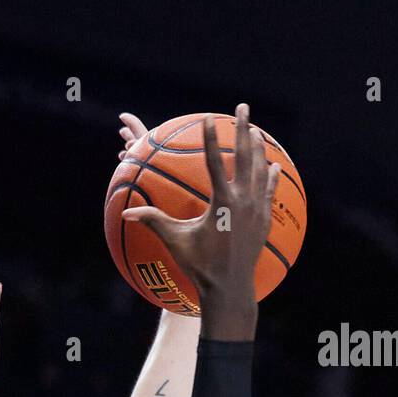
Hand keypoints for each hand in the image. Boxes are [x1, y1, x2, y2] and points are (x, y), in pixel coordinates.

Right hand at [122, 103, 278, 334]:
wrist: (229, 288)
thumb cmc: (199, 265)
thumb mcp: (175, 241)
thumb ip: (153, 222)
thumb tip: (125, 212)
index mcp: (222, 202)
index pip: (214, 161)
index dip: (210, 137)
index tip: (208, 117)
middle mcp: (243, 200)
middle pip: (244, 156)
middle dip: (244, 129)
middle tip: (243, 108)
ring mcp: (257, 209)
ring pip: (260, 170)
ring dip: (257, 149)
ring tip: (255, 131)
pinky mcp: (264, 220)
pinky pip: (269, 191)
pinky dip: (270, 177)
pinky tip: (272, 166)